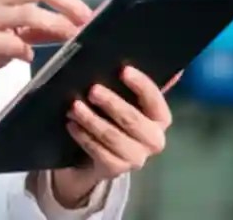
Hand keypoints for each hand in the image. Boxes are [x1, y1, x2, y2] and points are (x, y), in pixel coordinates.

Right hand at [0, 0, 92, 120]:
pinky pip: (6, 40)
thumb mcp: (9, 37)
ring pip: (27, 13)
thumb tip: (71, 27)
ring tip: (71, 40)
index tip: (90, 15)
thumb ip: (36, 30)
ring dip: (54, 26)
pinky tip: (29, 57)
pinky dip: (22, 48)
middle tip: (87, 23)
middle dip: (68, 4)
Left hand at [49, 66, 180, 207]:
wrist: (103, 155)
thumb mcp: (129, 101)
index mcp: (161, 119)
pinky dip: (83, 136)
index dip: (140, 84)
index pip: (154, 99)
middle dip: (111, 103)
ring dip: (91, 120)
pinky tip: (72, 124)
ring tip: (75, 106)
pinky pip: (98, 151)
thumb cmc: (118, 118)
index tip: (123, 70)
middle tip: (92, 90)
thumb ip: (138, 85)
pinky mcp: (116, 169)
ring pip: (111, 136)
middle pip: (132, 120)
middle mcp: (154, 140)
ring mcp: (136, 158)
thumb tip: (156, 62)